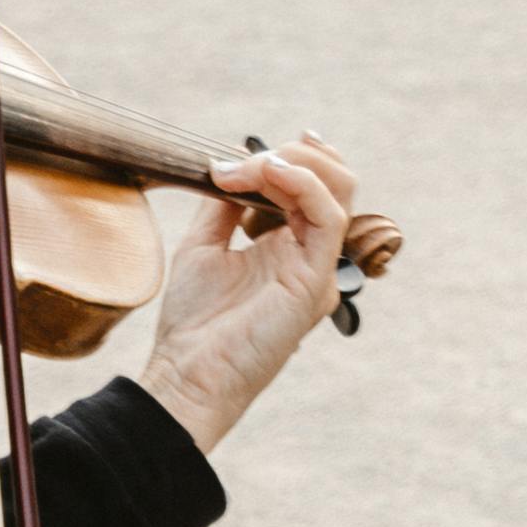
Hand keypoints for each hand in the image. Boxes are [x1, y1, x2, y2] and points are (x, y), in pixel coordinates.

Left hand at [132, 138, 362, 454]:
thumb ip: (225, 203)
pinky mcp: (316, 279)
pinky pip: (329, 217)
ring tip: (253, 165)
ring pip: (338, 190)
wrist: (187, 374)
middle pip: (335, 180)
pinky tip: (270, 171)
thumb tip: (235, 159)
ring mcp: (318, 266)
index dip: (289, 154)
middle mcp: (310, 253)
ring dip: (295, 162)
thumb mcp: (204, 244)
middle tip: (239, 164)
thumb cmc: (195, 322)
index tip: (238, 154)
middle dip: (292, 153)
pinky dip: (304, 184)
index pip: (312, 183)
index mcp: (289, 245)